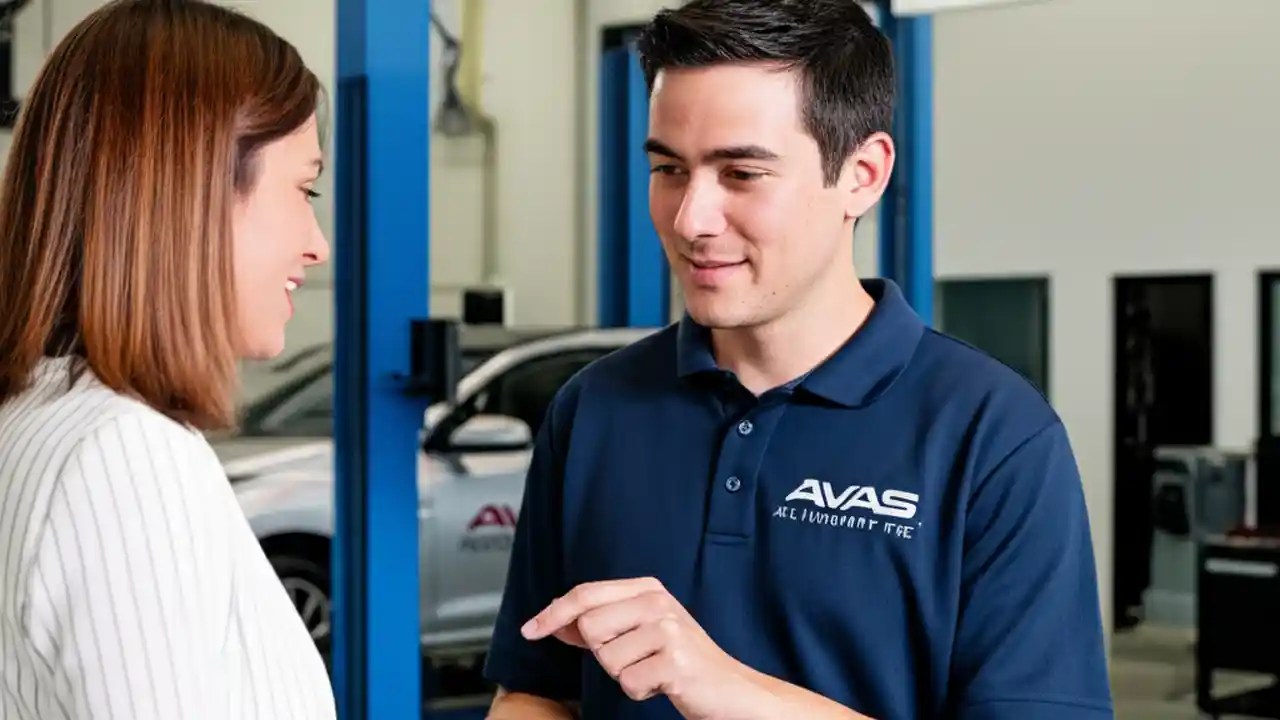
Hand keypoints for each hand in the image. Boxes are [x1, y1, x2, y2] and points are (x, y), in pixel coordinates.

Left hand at [521, 577, 774, 719]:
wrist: (730, 689)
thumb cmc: (681, 661)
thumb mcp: (640, 632)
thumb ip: (601, 623)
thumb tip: (555, 621)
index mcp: (648, 588)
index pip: (586, 594)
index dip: (553, 613)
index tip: (530, 630)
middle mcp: (658, 602)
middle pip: (590, 626)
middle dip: (604, 653)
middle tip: (637, 658)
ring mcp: (668, 629)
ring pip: (607, 658)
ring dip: (624, 674)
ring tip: (652, 670)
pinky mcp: (675, 660)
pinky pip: (627, 682)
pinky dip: (640, 691)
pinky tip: (663, 684)